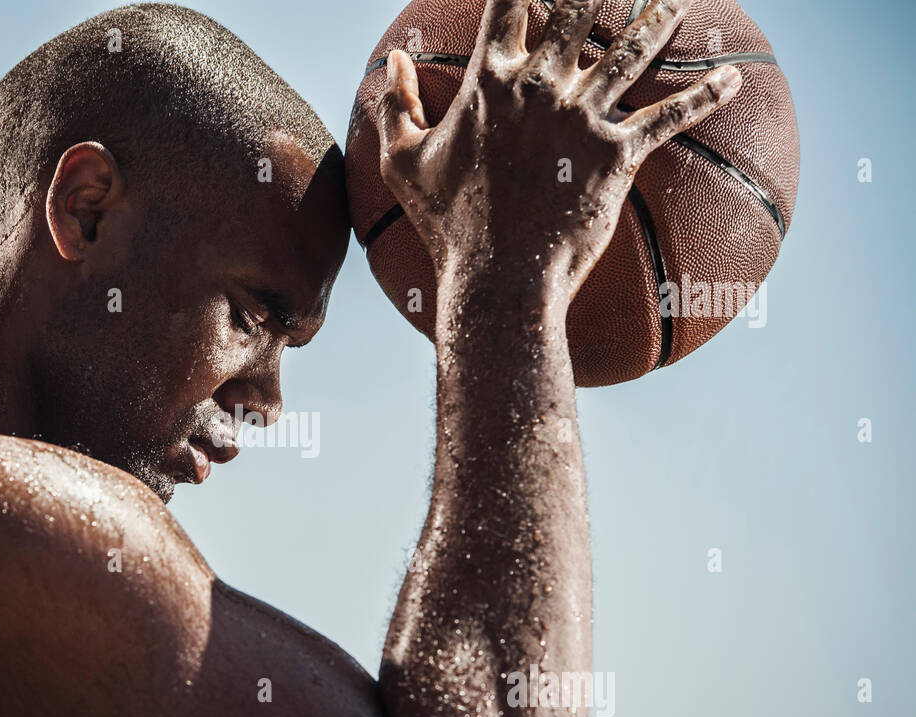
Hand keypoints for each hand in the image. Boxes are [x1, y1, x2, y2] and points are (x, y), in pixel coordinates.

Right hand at [376, 0, 742, 306]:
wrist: (496, 280)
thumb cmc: (448, 226)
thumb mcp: (404, 165)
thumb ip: (396, 107)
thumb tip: (391, 64)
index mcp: (489, 83)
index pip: (509, 4)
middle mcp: (539, 88)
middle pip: (580, 10)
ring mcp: (580, 119)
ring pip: (632, 49)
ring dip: (663, 14)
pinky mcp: (617, 156)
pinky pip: (670, 117)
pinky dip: (706, 96)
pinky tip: (735, 78)